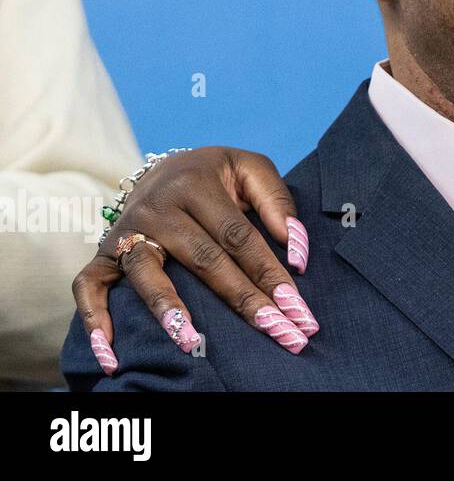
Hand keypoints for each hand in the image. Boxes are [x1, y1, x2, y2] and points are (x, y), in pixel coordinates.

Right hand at [73, 147, 316, 375]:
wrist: (162, 169)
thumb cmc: (215, 176)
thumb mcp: (249, 168)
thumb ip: (277, 201)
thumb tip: (296, 250)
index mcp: (195, 184)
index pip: (238, 236)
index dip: (268, 271)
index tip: (294, 305)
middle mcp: (157, 207)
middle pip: (204, 260)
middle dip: (243, 300)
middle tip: (275, 331)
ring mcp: (127, 231)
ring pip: (147, 274)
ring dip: (169, 310)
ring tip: (192, 341)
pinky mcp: (103, 252)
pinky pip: (89, 285)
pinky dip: (94, 318)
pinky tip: (109, 352)